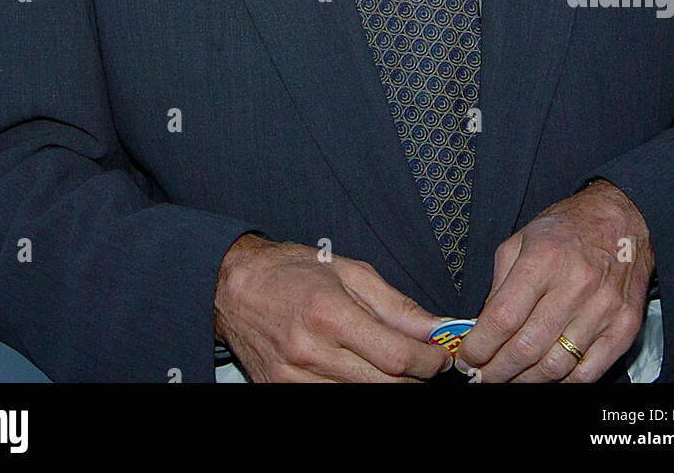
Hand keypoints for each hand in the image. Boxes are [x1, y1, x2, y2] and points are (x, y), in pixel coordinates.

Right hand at [214, 234, 452, 382]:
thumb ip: (396, 305)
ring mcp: (294, 379)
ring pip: (361, 399)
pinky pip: (332, 402)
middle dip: (415, 378)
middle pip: (384, 386)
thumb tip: (436, 328)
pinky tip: (361, 373)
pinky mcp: (282, 394)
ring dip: (388, 386)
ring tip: (391, 365)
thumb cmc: (292, 272)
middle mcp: (311, 351)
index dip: (429, 362)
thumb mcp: (349, 272)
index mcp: (329, 313)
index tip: (441, 357)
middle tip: (424, 364)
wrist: (232, 288)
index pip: (396, 356)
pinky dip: (354, 390)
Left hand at [456, 179, 654, 382]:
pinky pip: (587, 373)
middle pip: (526, 347)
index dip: (480, 345)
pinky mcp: (624, 327)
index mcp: (545, 258)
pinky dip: (561, 383)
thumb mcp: (522, 239)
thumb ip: (500, 282)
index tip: (467, 358)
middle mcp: (576, 284)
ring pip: (555, 366)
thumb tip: (483, 326)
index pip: (504, 317)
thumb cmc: (569, 229)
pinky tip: (544, 377)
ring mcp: (603, 309)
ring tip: (509, 378)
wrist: (622, 220)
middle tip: (482, 376)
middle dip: (497, 370)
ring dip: (525, 380)